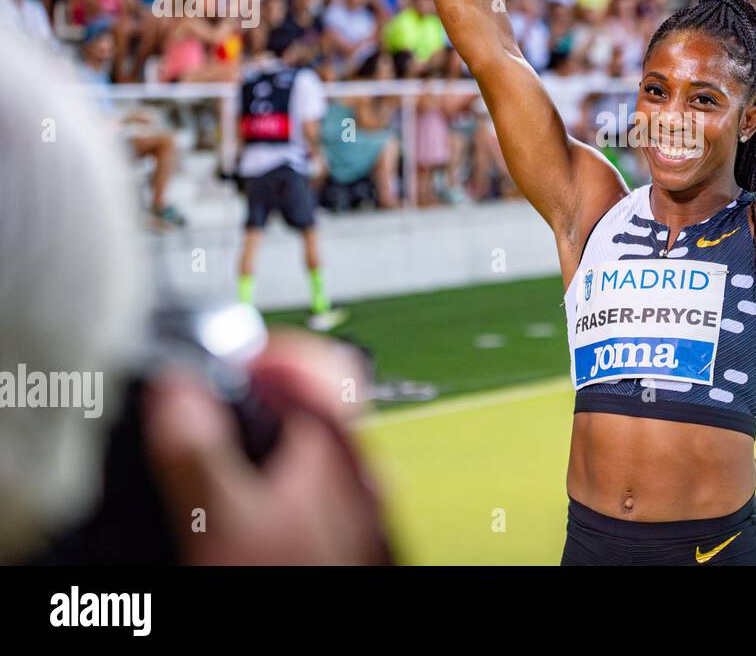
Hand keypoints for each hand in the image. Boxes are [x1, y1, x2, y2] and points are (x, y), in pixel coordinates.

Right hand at [142, 333, 388, 564]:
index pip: (320, 360)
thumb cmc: (288, 582)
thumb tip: (177, 389)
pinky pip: (311, 485)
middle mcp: (358, 467)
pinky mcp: (345, 534)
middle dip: (258, 395)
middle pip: (312, 400)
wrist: (323, 644)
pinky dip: (276, 479)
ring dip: (265, 440)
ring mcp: (356, 502)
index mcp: (337, 444)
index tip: (223, 359)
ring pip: (310, 445)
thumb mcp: (221, 517)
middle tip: (210, 402)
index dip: (266, 350)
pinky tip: (244, 504)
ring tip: (216, 453)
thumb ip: (197, 447)